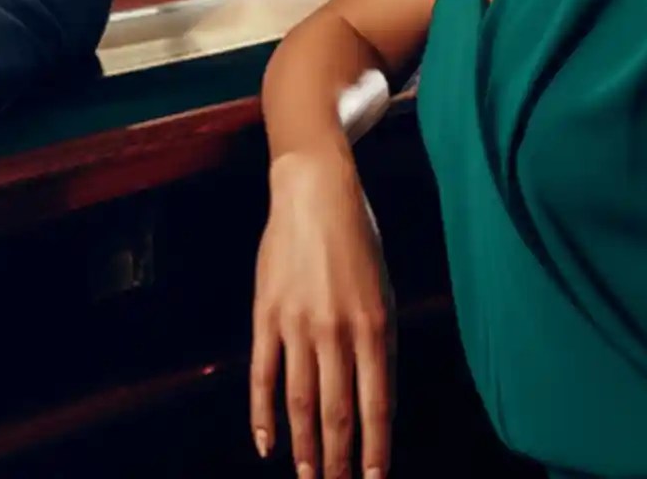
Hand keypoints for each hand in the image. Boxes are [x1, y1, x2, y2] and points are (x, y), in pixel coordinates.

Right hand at [251, 149, 394, 478]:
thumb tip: (376, 397)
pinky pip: (263, 375)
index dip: (374, 448)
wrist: (315, 196)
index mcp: (374, 328)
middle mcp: (337, 332)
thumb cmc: (358, 243)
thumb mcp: (383, 292)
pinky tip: (267, 444)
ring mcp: (298, 326)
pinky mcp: (266, 316)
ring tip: (307, 477)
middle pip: (338, 412)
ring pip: (301, 401)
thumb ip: (380, 344)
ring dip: (305, 446)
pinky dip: (263, 414)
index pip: (376, 404)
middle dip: (338, 459)